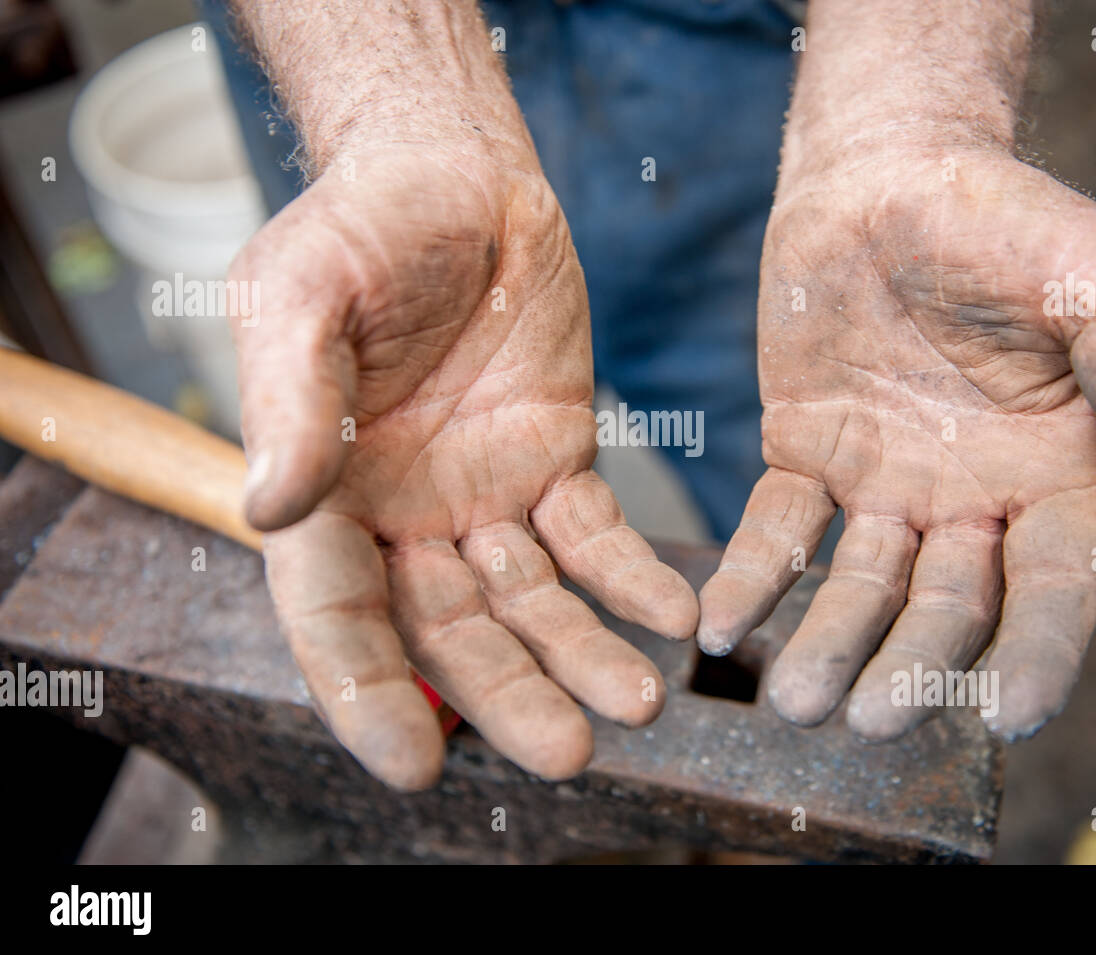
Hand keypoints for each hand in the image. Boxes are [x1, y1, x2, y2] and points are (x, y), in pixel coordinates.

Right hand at [231, 147, 696, 789]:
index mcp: (325, 492)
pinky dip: (632, 577)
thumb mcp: (301, 296)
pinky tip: (673, 613)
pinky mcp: (555, 461)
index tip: (413, 765)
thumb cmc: (358, 224)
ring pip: (533, 599)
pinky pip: (597, 535)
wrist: (453, 171)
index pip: (335, 613)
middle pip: (452, 630)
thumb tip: (270, 509)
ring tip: (641, 701)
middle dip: (509, 696)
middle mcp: (403, 516)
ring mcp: (484, 495)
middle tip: (570, 753)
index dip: (367, 692)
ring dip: (584, 653)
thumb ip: (291, 403)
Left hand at [697, 144, 1095, 741]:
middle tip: (868, 720)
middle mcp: (971, 497)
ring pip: (859, 585)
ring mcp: (886, 483)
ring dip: (825, 643)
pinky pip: (778, 527)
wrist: (886, 175)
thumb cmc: (1004, 218)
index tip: (1010, 718)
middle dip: (909, 665)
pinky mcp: (808, 453)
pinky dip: (752, 575)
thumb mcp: (1091, 276)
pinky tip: (717, 623)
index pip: (1057, 586)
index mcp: (1054, 473)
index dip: (1039, 653)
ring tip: (787, 702)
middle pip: (946, 605)